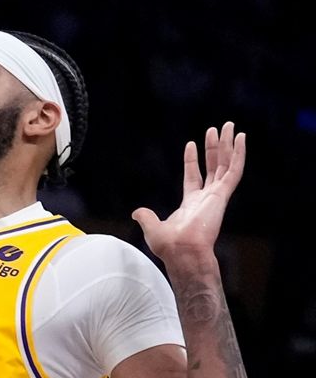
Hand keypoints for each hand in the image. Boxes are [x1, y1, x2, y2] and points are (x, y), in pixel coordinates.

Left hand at [133, 123, 245, 262]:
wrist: (182, 251)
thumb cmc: (169, 245)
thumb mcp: (152, 227)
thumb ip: (146, 217)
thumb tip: (136, 212)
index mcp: (192, 204)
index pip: (194, 177)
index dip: (192, 160)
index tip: (191, 144)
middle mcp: (207, 198)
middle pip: (213, 167)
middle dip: (215, 148)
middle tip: (218, 130)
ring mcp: (217, 195)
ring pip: (226, 164)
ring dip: (229, 145)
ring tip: (230, 126)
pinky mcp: (223, 195)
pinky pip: (234, 170)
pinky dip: (239, 154)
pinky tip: (241, 139)